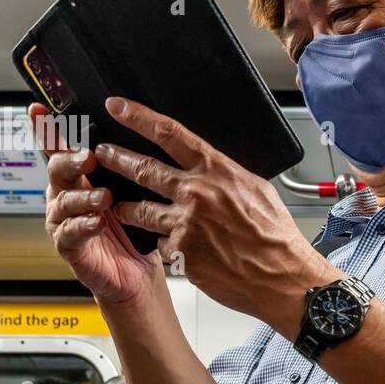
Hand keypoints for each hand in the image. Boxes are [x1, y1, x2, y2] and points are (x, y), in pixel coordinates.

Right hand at [33, 103, 161, 305]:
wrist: (136, 273)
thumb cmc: (132, 229)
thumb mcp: (130, 192)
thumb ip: (124, 167)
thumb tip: (133, 132)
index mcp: (78, 178)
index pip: (59, 148)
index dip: (46, 129)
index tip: (38, 110)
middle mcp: (66, 196)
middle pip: (56, 170)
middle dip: (70, 161)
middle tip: (89, 159)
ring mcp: (64, 221)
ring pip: (63, 202)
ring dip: (83, 196)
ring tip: (103, 197)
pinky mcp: (69, 247)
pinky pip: (70, 233)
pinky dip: (84, 225)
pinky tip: (97, 222)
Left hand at [95, 97, 334, 336]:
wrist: (283, 276)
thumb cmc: (276, 237)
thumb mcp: (257, 190)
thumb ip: (226, 177)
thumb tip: (210, 169)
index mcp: (216, 171)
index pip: (169, 134)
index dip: (137, 117)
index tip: (117, 107)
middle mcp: (196, 193)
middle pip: (142, 168)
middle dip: (116, 158)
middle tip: (101, 155)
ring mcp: (184, 223)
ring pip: (138, 210)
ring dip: (126, 208)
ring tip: (120, 207)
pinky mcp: (180, 252)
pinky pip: (161, 243)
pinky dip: (167, 244)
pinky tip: (180, 248)